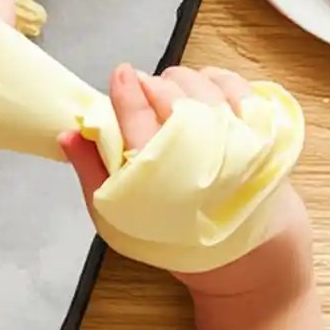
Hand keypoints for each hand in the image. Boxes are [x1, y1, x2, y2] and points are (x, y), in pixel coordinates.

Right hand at [59, 65, 319, 329]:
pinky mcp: (262, 133)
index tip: (120, 74)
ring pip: (199, 83)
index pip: (135, 117)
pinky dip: (214, 78)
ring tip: (171, 92)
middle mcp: (199, 153)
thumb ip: (91, 172)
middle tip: (144, 92)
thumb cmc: (175, 236)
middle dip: (151, 84)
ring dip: (180, 80)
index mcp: (158, 175)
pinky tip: (203, 87)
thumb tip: (68, 134)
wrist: (244, 255)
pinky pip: (236, 86)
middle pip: (168, 92)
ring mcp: (235, 139)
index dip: (125, 90)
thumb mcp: (120, 216)